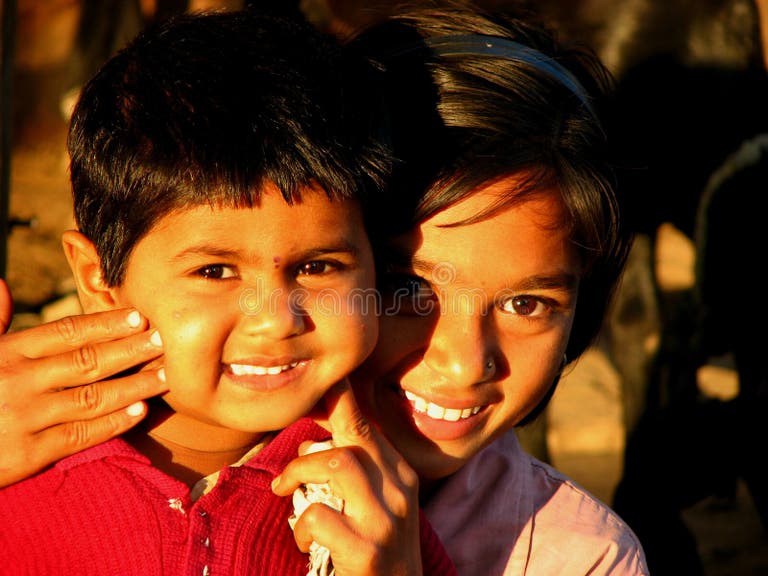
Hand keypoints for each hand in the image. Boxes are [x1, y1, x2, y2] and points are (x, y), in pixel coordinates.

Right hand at [0, 279, 166, 486]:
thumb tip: (0, 285)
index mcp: (7, 353)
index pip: (66, 332)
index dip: (106, 324)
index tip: (139, 317)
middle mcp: (18, 381)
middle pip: (88, 361)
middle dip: (131, 349)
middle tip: (165, 340)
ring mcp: (24, 418)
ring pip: (92, 397)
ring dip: (134, 385)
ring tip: (164, 376)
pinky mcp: (27, 454)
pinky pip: (81, 435)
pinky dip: (113, 422)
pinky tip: (140, 411)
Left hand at [272, 380, 422, 575]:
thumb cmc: (379, 553)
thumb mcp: (377, 508)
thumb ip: (355, 475)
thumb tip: (309, 444)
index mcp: (401, 476)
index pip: (366, 424)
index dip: (339, 397)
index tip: (320, 382)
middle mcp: (399, 491)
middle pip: (352, 439)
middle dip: (306, 452)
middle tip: (284, 478)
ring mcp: (386, 521)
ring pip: (338, 464)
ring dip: (299, 477)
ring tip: (287, 499)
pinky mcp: (368, 551)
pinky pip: (319, 516)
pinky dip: (301, 526)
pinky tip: (304, 541)